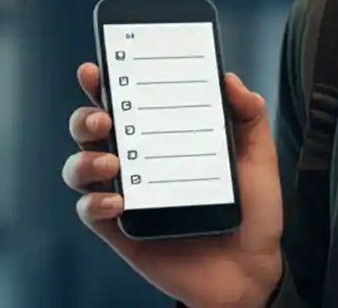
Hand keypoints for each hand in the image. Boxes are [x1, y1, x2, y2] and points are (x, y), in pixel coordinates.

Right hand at [62, 63, 282, 307]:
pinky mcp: (120, 231)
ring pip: (80, 168)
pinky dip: (94, 202)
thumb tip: (230, 78)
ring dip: (84, 158)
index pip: (127, 103)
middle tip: (103, 116)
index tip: (96, 68)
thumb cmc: (252, 210)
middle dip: (85, 116)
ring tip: (111, 161)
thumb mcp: (257, 156)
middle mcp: (138, 162)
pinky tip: (116, 201)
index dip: (104, 83)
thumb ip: (249, 114)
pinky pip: (90, 212)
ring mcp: (126, 195)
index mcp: (164, 137)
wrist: (252, 269)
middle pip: (92, 130)